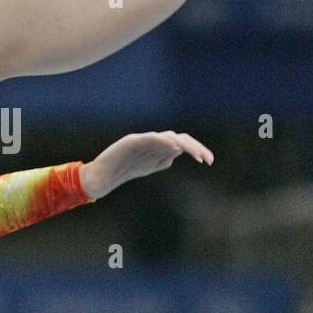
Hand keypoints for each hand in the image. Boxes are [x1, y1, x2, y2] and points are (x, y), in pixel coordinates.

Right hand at [80, 130, 212, 199]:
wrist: (103, 175)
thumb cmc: (124, 169)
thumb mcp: (149, 166)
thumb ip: (162, 160)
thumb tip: (175, 153)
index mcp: (159, 147)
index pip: (183, 144)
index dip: (197, 150)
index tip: (209, 162)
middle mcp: (153, 141)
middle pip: (179, 139)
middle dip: (195, 148)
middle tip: (208, 159)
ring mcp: (143, 140)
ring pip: (168, 137)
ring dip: (184, 145)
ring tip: (196, 155)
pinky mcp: (132, 141)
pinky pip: (150, 138)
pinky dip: (163, 141)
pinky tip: (174, 146)